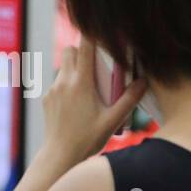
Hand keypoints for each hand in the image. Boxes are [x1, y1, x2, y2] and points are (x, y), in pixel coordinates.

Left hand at [41, 37, 147, 166]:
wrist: (59, 156)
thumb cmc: (87, 139)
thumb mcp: (112, 120)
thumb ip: (129, 100)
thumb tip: (143, 81)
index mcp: (81, 83)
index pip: (85, 47)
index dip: (93, 35)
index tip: (102, 34)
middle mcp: (64, 81)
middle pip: (70, 50)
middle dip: (82, 52)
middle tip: (97, 67)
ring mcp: (53, 89)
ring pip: (63, 67)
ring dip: (75, 69)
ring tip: (88, 89)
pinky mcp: (47, 98)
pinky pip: (58, 82)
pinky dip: (67, 85)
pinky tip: (76, 104)